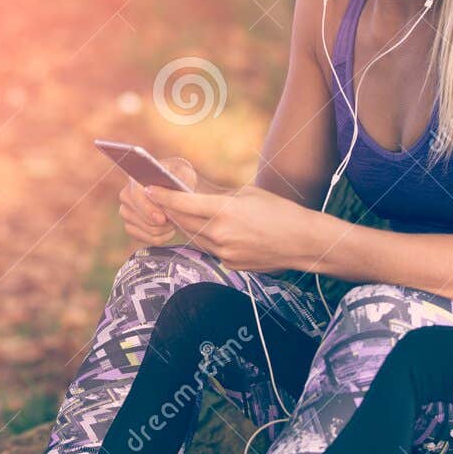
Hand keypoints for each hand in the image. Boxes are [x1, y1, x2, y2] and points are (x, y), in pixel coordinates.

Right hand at [119, 156, 198, 246]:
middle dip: (158, 223)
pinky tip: (169, 230)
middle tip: (174, 219)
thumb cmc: (182, 179)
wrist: (180, 190)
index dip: (148, 209)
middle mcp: (126, 195)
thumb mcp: (184, 175)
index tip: (163, 219)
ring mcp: (126, 212)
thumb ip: (175, 182)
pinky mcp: (130, 226)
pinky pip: (144, 239)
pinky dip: (160, 238)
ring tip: (173, 222)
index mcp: (136, 178)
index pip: (135, 196)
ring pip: (142, 228)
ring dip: (162, 230)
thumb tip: (160, 195)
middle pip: (135, 216)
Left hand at [142, 183, 328, 272]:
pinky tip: (210, 231)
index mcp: (225, 211)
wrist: (303, 242)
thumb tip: (196, 194)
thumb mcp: (248, 194)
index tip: (149, 189)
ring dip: (187, 226)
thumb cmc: (280, 212)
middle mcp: (221, 234)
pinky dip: (205, 240)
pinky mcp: (230, 265)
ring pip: (194, 238)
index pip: (183, 203)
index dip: (163, 196)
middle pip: (183, 222)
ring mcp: (224, 253)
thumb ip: (219, 196)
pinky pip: (209, 250)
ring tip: (182, 214)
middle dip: (171, 210)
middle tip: (161, 200)